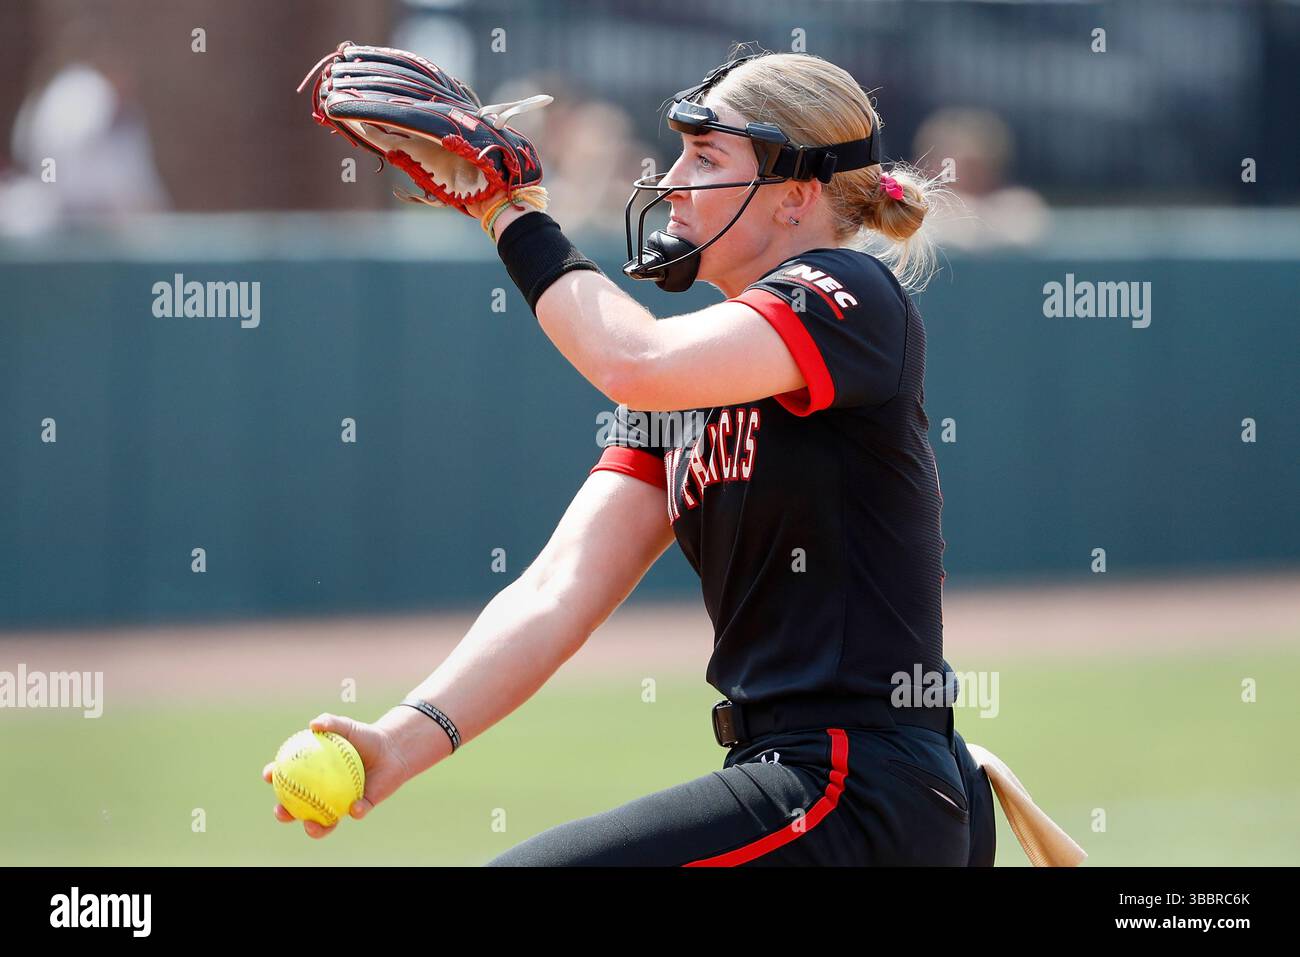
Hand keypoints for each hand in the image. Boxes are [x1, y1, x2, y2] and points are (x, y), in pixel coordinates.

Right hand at [262, 712, 412, 839]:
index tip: (268, 773)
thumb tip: (313, 725)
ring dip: (314, 828)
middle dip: (284, 813)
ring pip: (323, 822)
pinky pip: (356, 812)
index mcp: (314, 774)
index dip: (274, 778)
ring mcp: (340, 803)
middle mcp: (323, 792)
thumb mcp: (347, 727)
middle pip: (297, 808)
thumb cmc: (364, 736)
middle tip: (281, 810)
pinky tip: (354, 808)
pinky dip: (355, 811)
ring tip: (310, 824)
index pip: (287, 778)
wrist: (393, 749)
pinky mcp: (361, 808)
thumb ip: (331, 722)